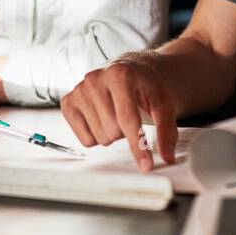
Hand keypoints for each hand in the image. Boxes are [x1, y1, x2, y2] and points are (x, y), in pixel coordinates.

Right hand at [61, 59, 177, 171]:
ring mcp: (79, 89)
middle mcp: (95, 79)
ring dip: (113, 134)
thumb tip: (167, 156)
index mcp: (119, 75)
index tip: (146, 166)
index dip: (138, 145)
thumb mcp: (163, 102)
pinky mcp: (68, 101)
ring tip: (117, 116)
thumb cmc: (145, 86)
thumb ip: (166, 129)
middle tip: (131, 117)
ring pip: (99, 138)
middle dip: (126, 133)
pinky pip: (84, 140)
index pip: (127, 119)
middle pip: (112, 131)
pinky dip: (97, 136)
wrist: (129, 69)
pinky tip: (103, 119)